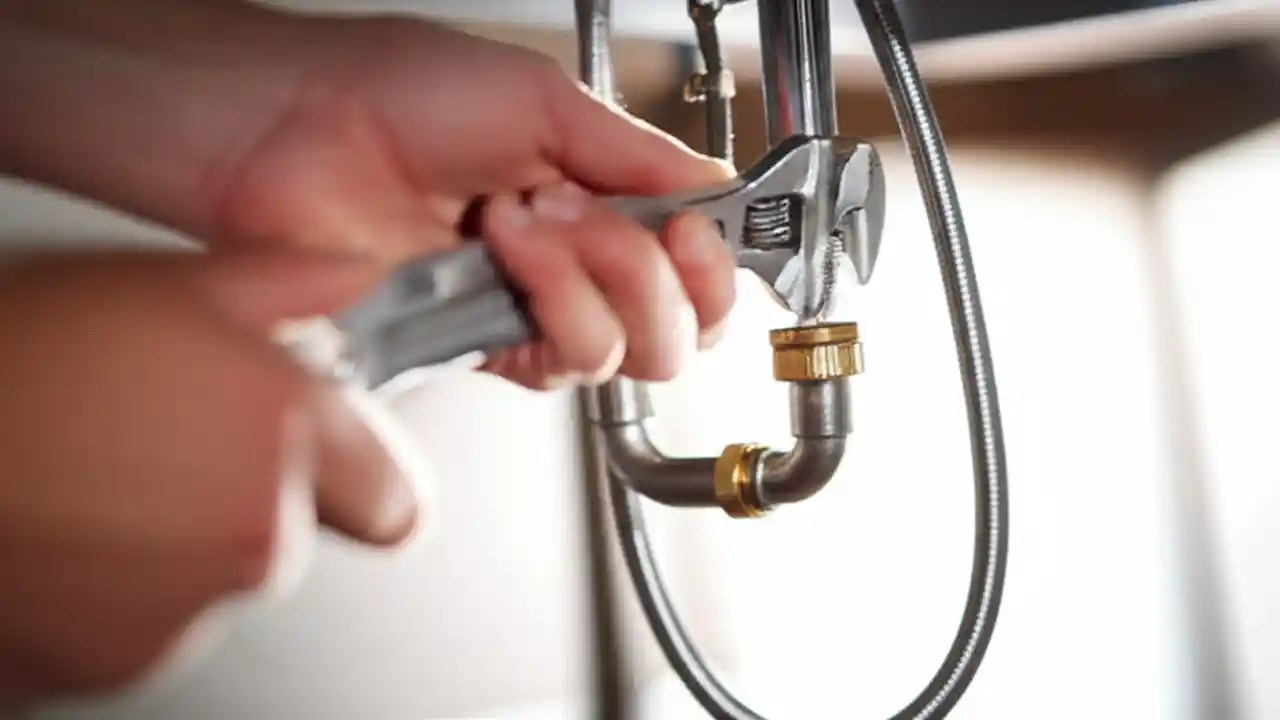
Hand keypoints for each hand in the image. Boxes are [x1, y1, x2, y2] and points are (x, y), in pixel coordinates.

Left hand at [0, 1, 738, 386]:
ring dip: (598, 275)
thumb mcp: (540, 99)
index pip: (695, 270)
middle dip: (657, 268)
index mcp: (592, 200)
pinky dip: (554, 298)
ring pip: (629, 353)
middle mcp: (569, 267)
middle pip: (680, 329)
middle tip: (602, 213)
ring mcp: (525, 312)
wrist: (289, 126)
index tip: (700, 225)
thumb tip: (717, 190)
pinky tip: (506, 243)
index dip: (714, 260)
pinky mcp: (480, 348)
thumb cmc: (388, 91)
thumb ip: (637, 156)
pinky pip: (562, 361)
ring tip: (530, 212)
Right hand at [0, 250, 415, 701]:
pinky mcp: (119, 662)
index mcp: (282, 438)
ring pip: (221, 574)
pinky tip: (71, 525)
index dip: (366, 471)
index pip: (395, 493)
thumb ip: (286, 284)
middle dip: (256, 488)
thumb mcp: (159, 284)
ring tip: (100, 474)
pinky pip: (152, 621)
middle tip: (173, 438)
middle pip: (300, 528)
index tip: (339, 456)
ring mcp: (186, 610)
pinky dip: (122, 585)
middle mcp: (253, 534)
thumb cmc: (10, 367)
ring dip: (181, 535)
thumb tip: (351, 276)